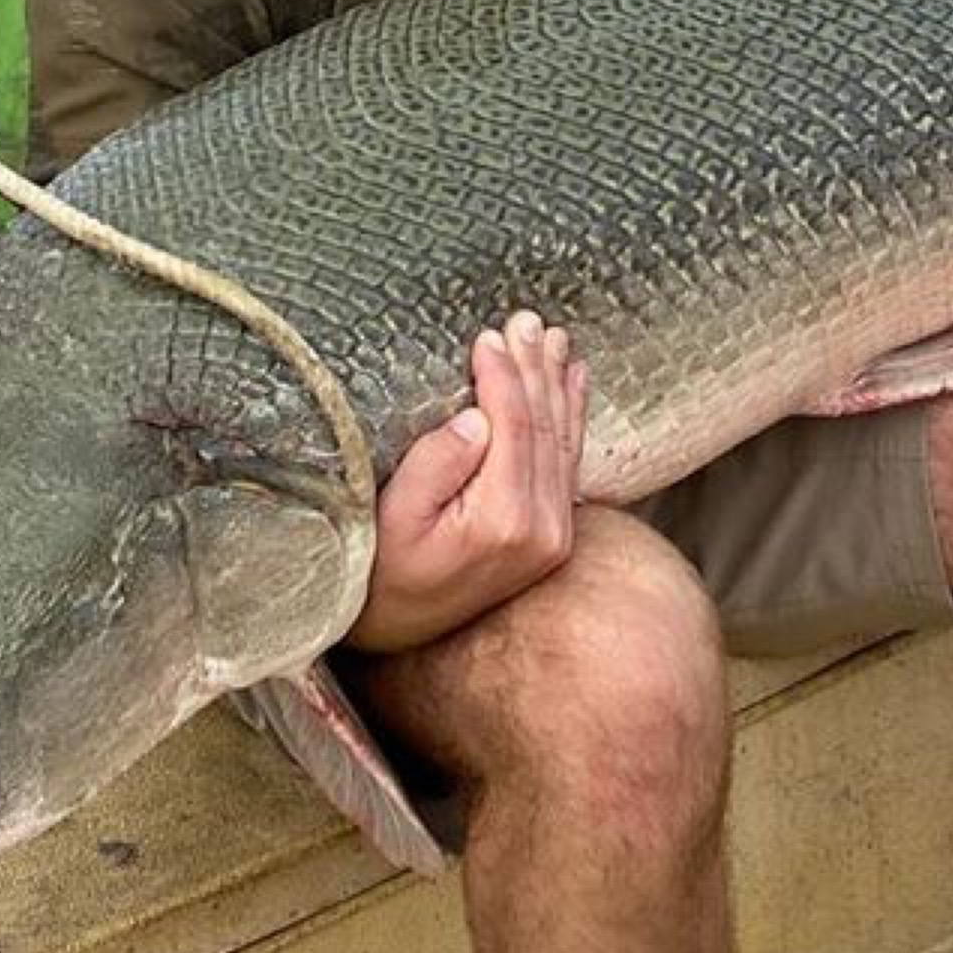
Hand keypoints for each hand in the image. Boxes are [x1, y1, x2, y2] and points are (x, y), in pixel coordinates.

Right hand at [347, 310, 588, 653]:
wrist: (397, 633)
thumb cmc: (380, 574)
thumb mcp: (391, 518)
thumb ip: (435, 466)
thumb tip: (477, 418)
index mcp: (505, 520)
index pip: (513, 426)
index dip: (503, 375)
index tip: (488, 335)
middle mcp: (543, 530)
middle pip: (545, 428)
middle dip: (535, 368)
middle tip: (526, 319)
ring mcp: (554, 536)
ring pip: (562, 442)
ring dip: (557, 385)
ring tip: (553, 338)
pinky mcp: (552, 538)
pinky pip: (567, 463)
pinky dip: (570, 418)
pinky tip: (572, 382)